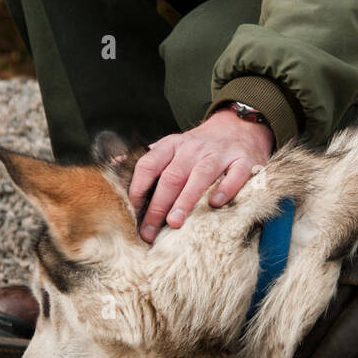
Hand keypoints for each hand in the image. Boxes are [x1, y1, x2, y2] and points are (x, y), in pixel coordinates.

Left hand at [128, 108, 272, 242]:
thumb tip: (114, 166)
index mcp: (172, 145)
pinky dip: (225, 188)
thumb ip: (148, 159)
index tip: (132, 213)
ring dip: (186, 199)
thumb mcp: (171, 145)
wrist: (238, 125)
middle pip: (172, 176)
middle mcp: (193, 148)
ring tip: (175, 222)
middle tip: (149, 231)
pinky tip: (216, 204)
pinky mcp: (242, 160)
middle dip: (158, 205)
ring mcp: (219, 154)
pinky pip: (235, 174)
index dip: (138, 189)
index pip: (148, 164)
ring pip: (200, 175)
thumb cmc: (199, 145)